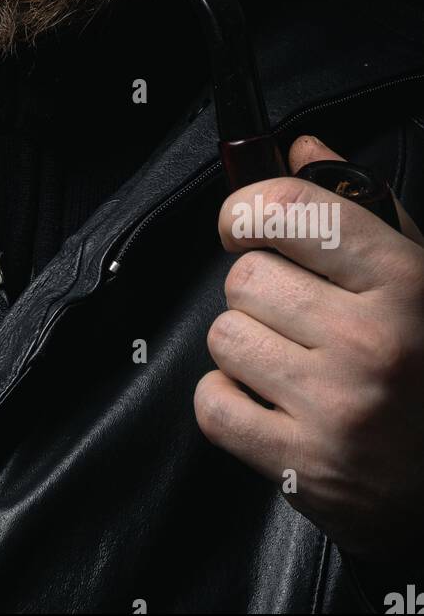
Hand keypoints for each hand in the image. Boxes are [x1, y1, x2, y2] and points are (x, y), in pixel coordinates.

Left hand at [194, 135, 423, 560]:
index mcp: (404, 282)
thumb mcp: (420, 274)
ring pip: (224, 335)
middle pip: (245, 277)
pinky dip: (229, 400)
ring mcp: (336, 407)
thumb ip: (360, 208)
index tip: (243, 223)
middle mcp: (370, 341)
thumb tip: (300, 149)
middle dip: (257, 290)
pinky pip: (213, 404)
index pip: (289, 211)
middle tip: (292, 312)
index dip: (246, 208)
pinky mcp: (304, 465)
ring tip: (290, 360)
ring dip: (245, 344)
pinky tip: (271, 401)